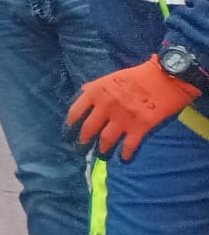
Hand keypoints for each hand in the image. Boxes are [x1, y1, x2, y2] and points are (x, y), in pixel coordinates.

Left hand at [67, 59, 201, 159]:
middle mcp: (106, 106)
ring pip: (106, 140)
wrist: (166, 78)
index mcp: (96, 92)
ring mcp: (123, 118)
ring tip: (100, 155)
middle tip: (80, 149)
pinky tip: (124, 159)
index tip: (68, 133)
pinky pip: (129, 146)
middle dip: (82, 141)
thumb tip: (82, 92)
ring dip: (102, 150)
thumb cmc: (137, 76)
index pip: (75, 112)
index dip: (70, 125)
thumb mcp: (110, 78)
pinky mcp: (141, 127)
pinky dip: (125, 154)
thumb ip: (95, 87)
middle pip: (88, 129)